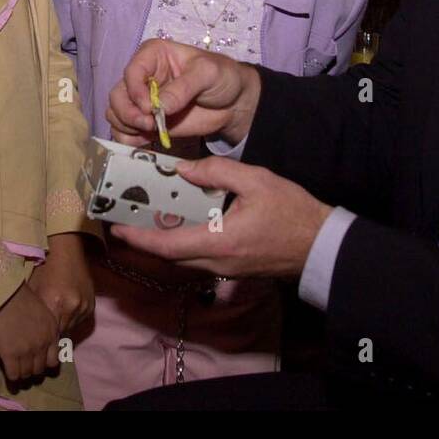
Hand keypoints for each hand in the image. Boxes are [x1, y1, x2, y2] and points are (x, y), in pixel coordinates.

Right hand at [0, 282, 60, 380]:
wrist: (5, 295)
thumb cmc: (22, 297)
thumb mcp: (43, 311)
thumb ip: (46, 327)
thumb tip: (41, 338)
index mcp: (51, 333)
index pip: (53, 361)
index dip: (45, 364)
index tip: (37, 363)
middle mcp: (42, 345)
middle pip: (39, 369)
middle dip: (32, 370)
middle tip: (24, 367)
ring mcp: (27, 351)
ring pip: (26, 374)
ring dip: (21, 374)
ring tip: (16, 371)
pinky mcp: (10, 354)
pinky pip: (13, 374)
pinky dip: (11, 376)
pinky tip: (8, 371)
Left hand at [27, 233, 94, 333]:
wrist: (67, 251)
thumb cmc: (44, 268)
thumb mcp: (33, 290)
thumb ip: (34, 312)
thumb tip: (27, 330)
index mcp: (54, 304)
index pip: (49, 335)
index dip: (44, 340)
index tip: (38, 343)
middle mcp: (71, 308)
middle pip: (61, 334)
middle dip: (53, 336)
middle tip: (44, 337)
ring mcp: (84, 306)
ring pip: (71, 328)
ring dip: (63, 328)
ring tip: (53, 325)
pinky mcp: (92, 305)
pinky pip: (80, 320)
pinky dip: (72, 320)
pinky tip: (64, 314)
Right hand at [106, 38, 260, 146]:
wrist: (233, 103)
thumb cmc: (221, 77)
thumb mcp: (208, 73)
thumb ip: (183, 88)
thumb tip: (159, 107)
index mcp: (152, 55)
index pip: (132, 72)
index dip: (135, 91)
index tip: (150, 108)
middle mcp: (141, 77)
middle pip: (117, 95)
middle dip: (128, 113)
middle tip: (149, 124)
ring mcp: (141, 101)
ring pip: (116, 114)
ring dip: (127, 127)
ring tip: (150, 132)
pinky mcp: (145, 122)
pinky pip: (125, 132)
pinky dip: (129, 139)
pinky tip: (146, 141)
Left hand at [111, 156, 331, 278]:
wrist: (322, 245)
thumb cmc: (292, 211)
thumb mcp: (257, 180)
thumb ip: (218, 171)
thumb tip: (183, 169)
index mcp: (219, 241)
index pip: (167, 246)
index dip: (138, 239)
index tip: (116, 228)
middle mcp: (217, 262)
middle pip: (170, 257)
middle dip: (144, 242)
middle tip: (125, 221)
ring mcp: (225, 269)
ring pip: (183, 260)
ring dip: (163, 245)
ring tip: (147, 222)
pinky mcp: (234, 268)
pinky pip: (198, 259)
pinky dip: (182, 245)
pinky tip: (180, 226)